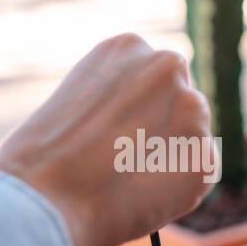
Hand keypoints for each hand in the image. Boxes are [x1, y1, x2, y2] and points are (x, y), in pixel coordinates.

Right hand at [0, 35, 215, 245]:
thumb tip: (145, 125)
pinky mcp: (204, 158)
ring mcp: (192, 110)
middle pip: (180, 102)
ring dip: (169, 160)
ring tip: (123, 182)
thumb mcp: (76, 101)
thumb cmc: (42, 157)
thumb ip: (117, 101)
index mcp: (128, 46)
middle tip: (127, 163)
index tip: (117, 134)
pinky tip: (137, 199)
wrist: (46, 197)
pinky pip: (196, 177)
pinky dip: (175, 193)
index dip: (135, 113)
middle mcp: (167, 66)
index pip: (151, 78)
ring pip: (192, 139)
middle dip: (162, 131)